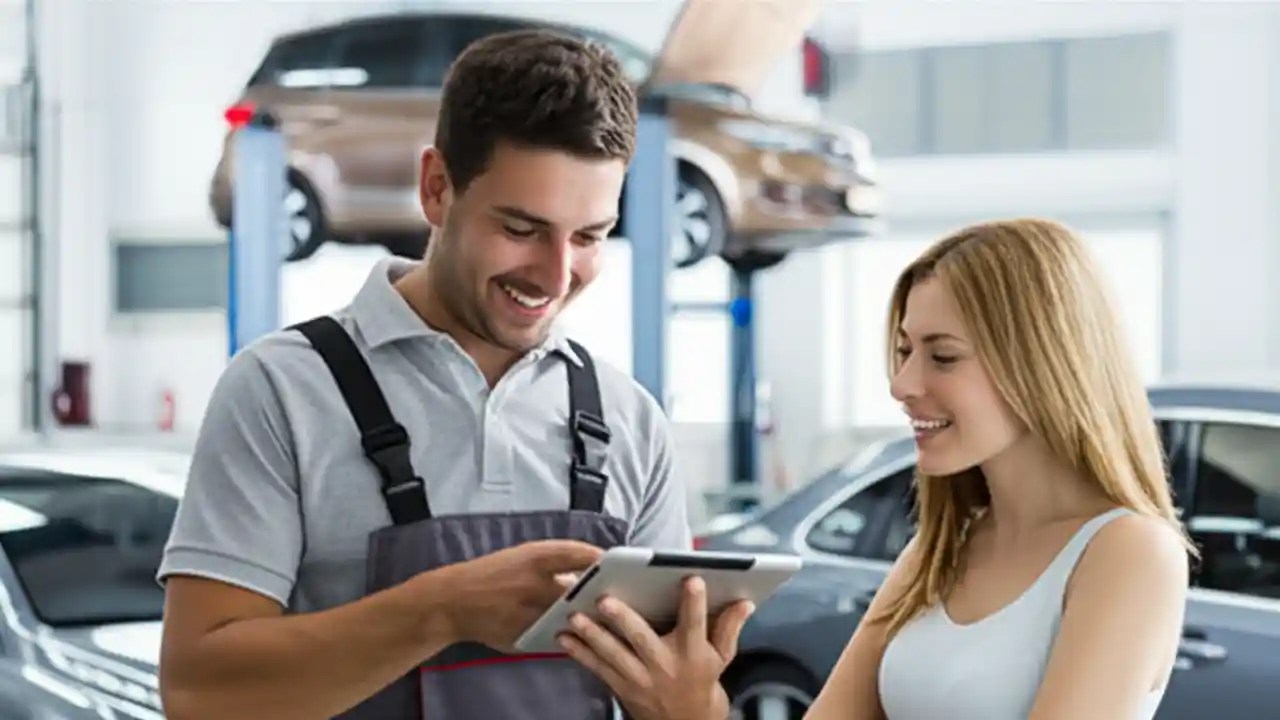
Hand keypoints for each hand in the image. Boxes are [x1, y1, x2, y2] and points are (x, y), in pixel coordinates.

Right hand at [435, 539, 602, 651]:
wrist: (454, 600)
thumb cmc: (492, 573)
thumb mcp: (521, 557)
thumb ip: (553, 562)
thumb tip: (589, 570)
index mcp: (534, 558)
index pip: (578, 554)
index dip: (600, 559)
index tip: (617, 562)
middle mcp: (534, 583)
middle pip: (580, 591)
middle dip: (599, 594)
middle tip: (618, 595)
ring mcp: (529, 612)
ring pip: (571, 618)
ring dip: (587, 618)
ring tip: (601, 616)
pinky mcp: (525, 635)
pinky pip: (556, 637)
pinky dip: (568, 634)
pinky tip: (577, 632)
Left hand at [558, 575, 754, 719]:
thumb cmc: (704, 683)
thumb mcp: (723, 657)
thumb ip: (729, 628)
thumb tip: (745, 601)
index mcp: (694, 654)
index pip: (696, 623)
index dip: (694, 602)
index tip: (691, 579)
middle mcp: (666, 666)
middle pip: (643, 639)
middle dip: (623, 619)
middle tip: (605, 600)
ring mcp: (641, 679)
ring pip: (614, 654)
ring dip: (593, 635)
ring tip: (574, 616)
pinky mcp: (622, 688)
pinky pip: (598, 669)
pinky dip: (580, 653)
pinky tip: (564, 637)